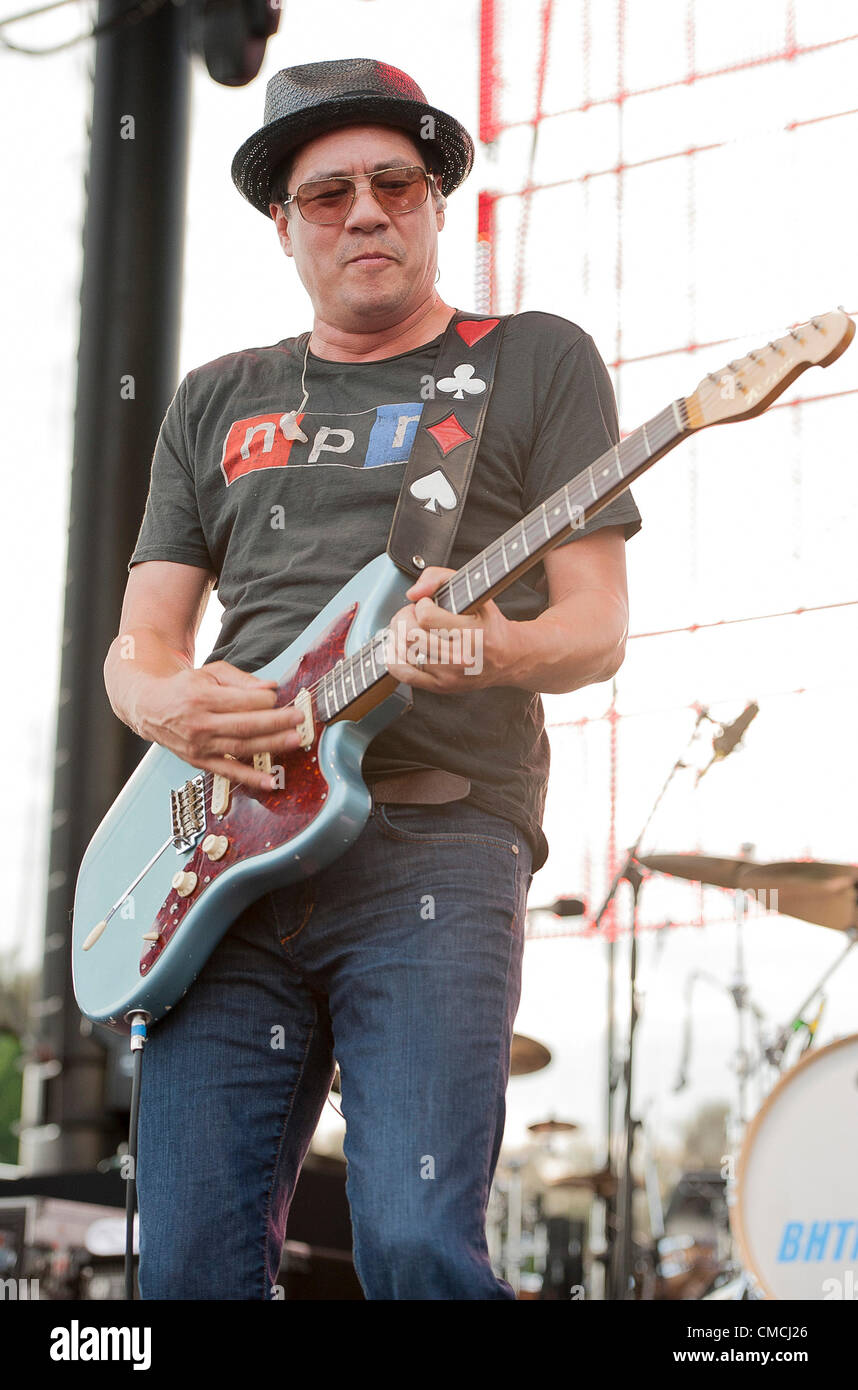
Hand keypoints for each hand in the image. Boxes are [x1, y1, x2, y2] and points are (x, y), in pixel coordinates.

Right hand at [134, 661, 305, 789]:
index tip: (278, 697)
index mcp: (202, 697)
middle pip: (245, 725)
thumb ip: (242, 680)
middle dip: (276, 723)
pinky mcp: (199, 761)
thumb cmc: (184, 688)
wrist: (150, 707)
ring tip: (294, 741)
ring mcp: (199, 746)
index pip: (243, 701)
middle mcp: (199, 724)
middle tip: (298, 719)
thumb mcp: (210, 673)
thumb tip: (271, 688)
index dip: (266, 699)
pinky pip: (228, 772)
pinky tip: (270, 781)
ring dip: (271, 746)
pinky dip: (250, 779)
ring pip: (240, 748)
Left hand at [382, 566, 520, 692]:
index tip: (428, 604)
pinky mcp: (440, 686)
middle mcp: (460, 658)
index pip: (426, 617)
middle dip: (404, 617)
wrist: (508, 658)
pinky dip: (393, 658)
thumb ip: (441, 577)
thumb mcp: (475, 591)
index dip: (421, 605)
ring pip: (404, 653)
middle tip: (412, 613)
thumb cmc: (489, 623)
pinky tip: (400, 647)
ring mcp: (449, 675)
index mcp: (472, 633)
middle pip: (410, 635)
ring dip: (398, 634)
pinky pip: (404, 673)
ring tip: (407, 627)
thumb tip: (413, 593)